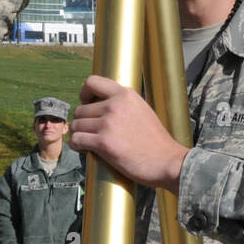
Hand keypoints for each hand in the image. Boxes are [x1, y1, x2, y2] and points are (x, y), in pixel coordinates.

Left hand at [69, 76, 188, 193]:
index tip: (87, 104)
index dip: (84, 94)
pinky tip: (85, 150)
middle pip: (80, 109)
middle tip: (91, 133)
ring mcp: (108, 124)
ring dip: (79, 135)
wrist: (167, 161)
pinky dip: (76, 146)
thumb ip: (123, 104)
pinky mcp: (103, 143)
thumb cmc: (155, 141)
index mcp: (125, 94)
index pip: (92, 82)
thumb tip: (100, 105)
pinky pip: (76, 140)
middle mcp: (115, 106)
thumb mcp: (141, 109)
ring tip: (88, 143)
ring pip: (76, 125)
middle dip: (82, 122)